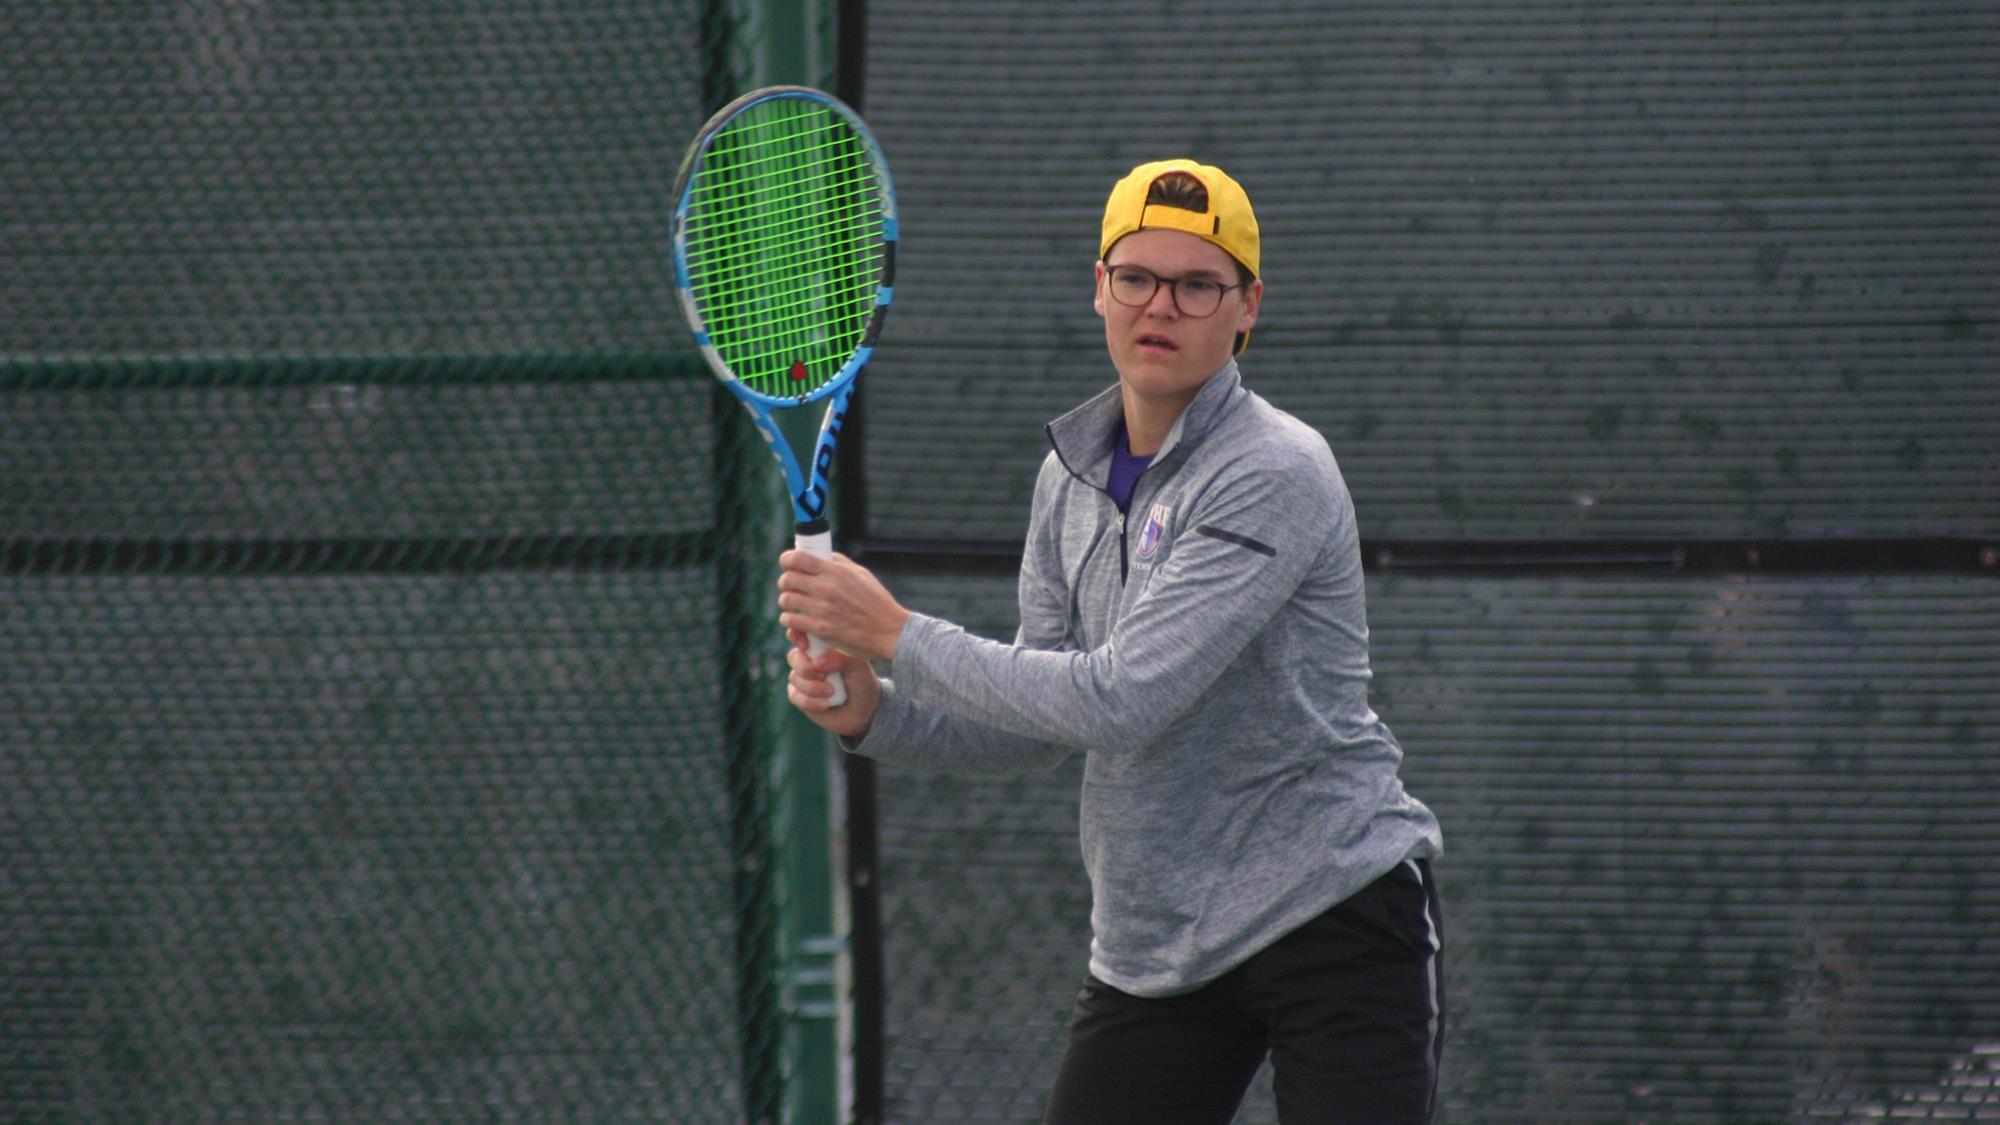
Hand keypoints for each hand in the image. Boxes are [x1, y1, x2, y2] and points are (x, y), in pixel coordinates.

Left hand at [776, 549, 910, 663]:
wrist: (889, 632)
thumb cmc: (877, 602)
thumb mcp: (861, 574)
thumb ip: (838, 563)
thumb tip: (819, 555)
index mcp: (836, 572)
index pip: (798, 558)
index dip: (787, 559)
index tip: (787, 564)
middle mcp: (826, 588)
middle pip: (787, 579)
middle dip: (786, 582)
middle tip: (791, 587)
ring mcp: (822, 609)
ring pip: (786, 600)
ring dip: (787, 602)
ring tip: (794, 605)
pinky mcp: (820, 629)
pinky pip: (790, 620)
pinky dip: (789, 620)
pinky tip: (796, 620)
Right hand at [786, 628, 879, 738]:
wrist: (863, 710)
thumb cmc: (861, 681)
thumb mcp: (858, 666)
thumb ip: (841, 658)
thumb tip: (817, 662)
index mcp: (821, 644)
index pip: (801, 632)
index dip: (797, 635)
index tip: (805, 645)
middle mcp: (808, 658)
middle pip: (793, 656)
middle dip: (808, 668)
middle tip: (826, 676)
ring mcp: (801, 677)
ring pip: (794, 678)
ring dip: (813, 687)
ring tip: (832, 692)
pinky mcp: (798, 696)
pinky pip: (794, 696)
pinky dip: (810, 701)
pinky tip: (825, 704)